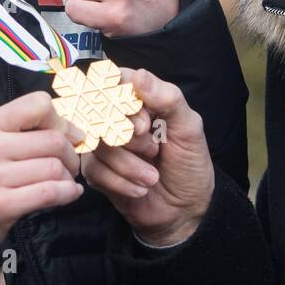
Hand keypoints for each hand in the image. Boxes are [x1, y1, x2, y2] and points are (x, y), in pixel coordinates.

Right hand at [0, 91, 84, 253]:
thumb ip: (23, 131)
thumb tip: (72, 131)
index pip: (38, 105)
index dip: (60, 121)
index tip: (66, 136)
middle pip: (53, 140)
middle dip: (71, 154)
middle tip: (70, 165)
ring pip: (54, 168)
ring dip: (68, 177)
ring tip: (65, 181)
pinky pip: (48, 193)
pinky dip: (67, 193)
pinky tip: (70, 193)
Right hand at [81, 68, 213, 245]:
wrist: (185, 209)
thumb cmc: (189, 163)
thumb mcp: (188, 127)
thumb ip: (167, 98)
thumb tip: (138, 74)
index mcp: (140, 100)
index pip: (115, 82)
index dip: (124, 102)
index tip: (146, 125)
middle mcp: (117, 118)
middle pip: (102, 113)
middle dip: (132, 139)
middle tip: (154, 150)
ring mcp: (103, 144)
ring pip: (98, 144)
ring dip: (130, 165)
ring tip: (153, 176)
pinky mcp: (96, 171)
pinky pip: (95, 170)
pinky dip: (122, 182)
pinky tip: (141, 189)